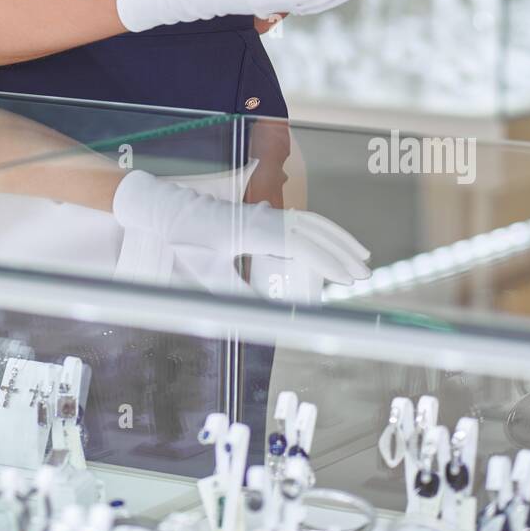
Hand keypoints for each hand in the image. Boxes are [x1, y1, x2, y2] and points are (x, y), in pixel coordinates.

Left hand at [112, 169, 370, 286]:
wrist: (165, 212)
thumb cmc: (183, 243)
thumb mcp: (206, 275)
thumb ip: (237, 297)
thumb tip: (266, 318)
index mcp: (252, 230)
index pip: (302, 243)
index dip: (329, 260)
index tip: (349, 277)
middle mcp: (262, 217)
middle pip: (313, 229)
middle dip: (342, 251)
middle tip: (365, 274)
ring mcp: (262, 213)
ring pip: (308, 221)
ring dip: (335, 237)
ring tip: (359, 256)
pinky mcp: (259, 215)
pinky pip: (297, 220)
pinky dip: (319, 230)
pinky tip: (327, 244)